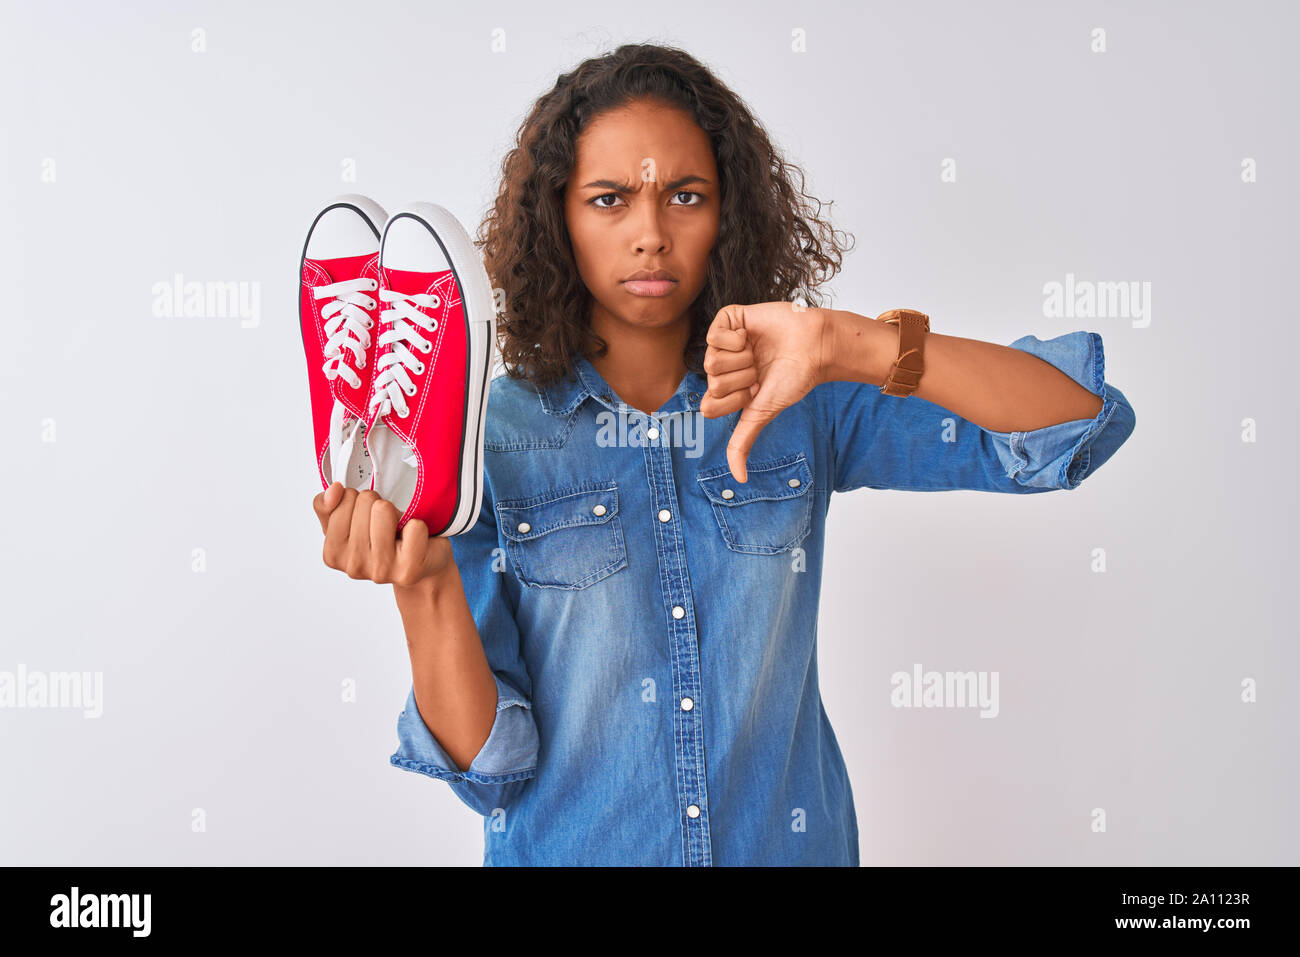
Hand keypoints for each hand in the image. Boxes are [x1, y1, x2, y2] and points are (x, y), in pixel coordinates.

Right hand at [313, 483, 453, 586]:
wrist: (420, 561)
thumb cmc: (384, 538)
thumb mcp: (348, 521)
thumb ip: (327, 504)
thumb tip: (333, 490)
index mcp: (333, 553)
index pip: (344, 498)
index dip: (360, 500)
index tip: (367, 518)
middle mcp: (354, 566)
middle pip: (366, 501)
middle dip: (379, 505)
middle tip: (386, 525)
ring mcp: (381, 570)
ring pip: (385, 510)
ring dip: (397, 513)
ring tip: (399, 530)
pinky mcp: (408, 570)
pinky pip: (414, 526)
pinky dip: (419, 526)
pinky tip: (415, 541)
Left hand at [699, 302, 832, 481]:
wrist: (815, 346)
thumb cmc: (793, 379)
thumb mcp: (763, 413)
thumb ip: (743, 441)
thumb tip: (739, 479)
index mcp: (729, 390)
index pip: (709, 405)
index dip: (734, 400)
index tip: (755, 392)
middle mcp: (724, 367)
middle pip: (711, 382)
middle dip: (741, 378)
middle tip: (760, 369)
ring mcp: (725, 343)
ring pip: (710, 360)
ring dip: (741, 359)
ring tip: (758, 353)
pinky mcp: (729, 319)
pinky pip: (713, 335)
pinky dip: (735, 339)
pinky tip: (751, 336)